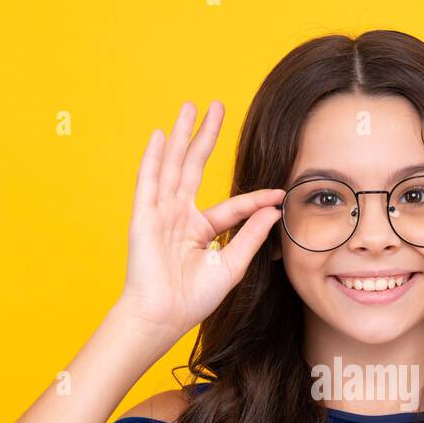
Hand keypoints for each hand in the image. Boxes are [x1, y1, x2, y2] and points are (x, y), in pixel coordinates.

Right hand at [119, 100, 284, 331]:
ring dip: (182, 136)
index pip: (232, 206)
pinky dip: (155, 158)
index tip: (279, 194)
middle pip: (195, 168)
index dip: (256, 200)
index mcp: (200, 230)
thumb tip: (274, 210)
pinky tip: (162, 135)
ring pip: (174, 166)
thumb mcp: (232, 264)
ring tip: (190, 107)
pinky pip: (149, 182)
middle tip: (217, 106)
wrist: (164, 316)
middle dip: (205, 137)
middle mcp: (179, 216)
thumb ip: (251, 235)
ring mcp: (161, 214)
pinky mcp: (144, 217)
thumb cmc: (193, 298)